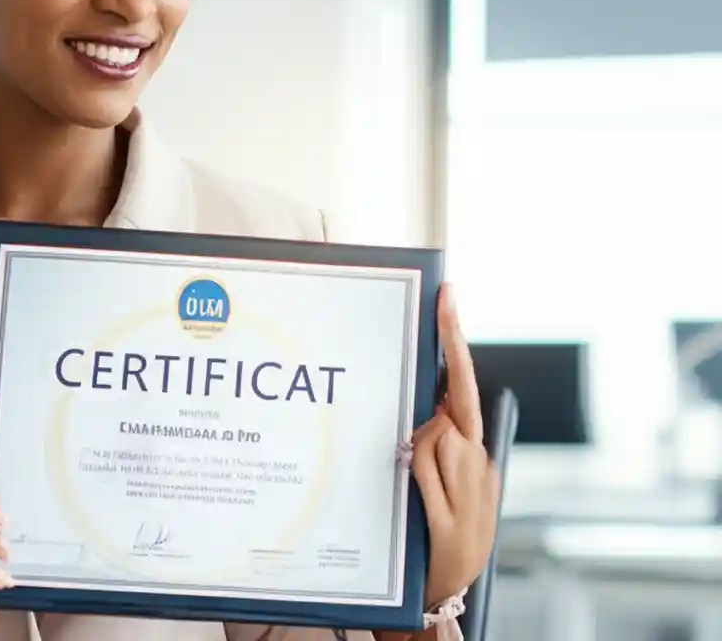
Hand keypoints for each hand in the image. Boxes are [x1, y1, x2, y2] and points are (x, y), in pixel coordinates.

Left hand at [411, 284, 499, 608]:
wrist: (444, 591)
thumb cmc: (433, 530)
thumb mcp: (434, 476)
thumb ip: (431, 441)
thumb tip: (427, 414)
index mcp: (469, 446)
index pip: (460, 382)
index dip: (453, 338)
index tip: (445, 296)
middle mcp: (473, 459)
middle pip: (451, 405)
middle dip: (446, 367)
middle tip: (440, 309)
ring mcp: (469, 487)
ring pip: (431, 440)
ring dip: (415, 461)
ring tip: (421, 497)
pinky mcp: (457, 515)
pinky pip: (424, 478)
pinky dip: (418, 486)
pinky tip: (422, 508)